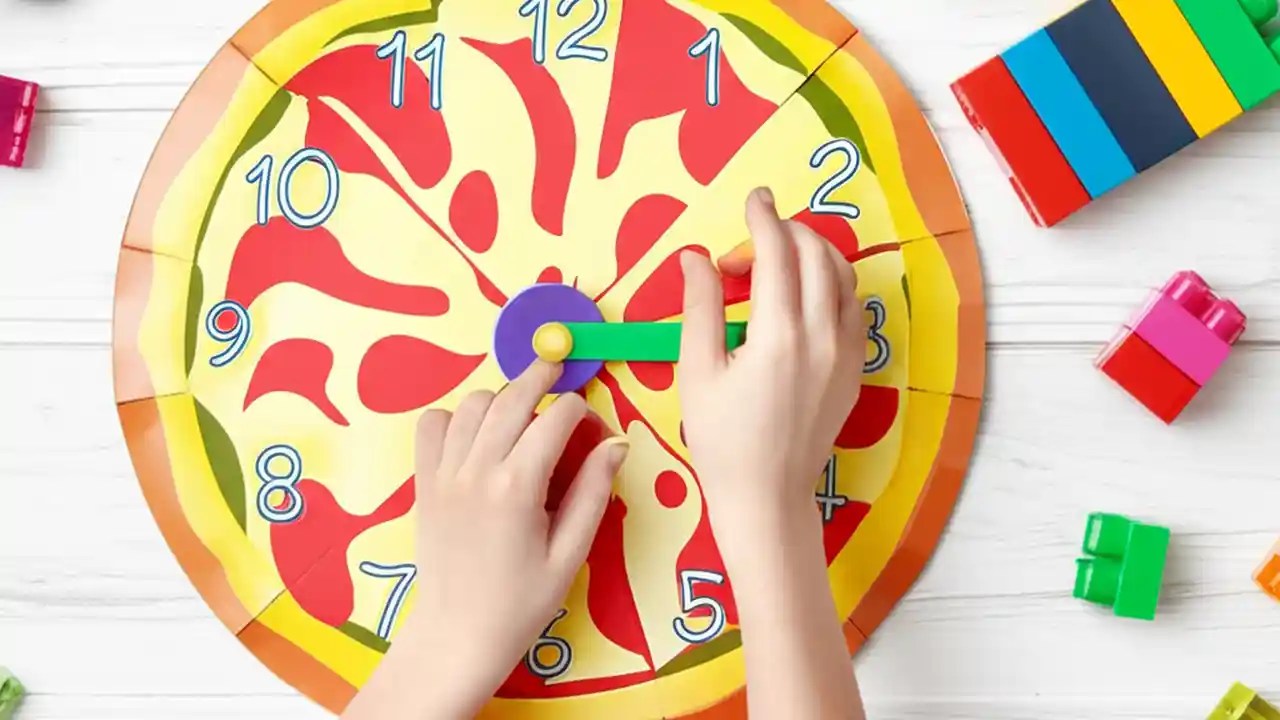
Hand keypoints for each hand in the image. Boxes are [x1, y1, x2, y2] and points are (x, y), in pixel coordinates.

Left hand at [343, 361, 629, 719]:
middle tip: (558, 370)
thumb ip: (592, 492)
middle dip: (540, 377)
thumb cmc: (521, 604)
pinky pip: (432, 425)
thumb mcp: (570, 554)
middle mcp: (476, 470)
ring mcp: (443, 474)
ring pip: (472, 404)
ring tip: (521, 411)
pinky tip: (474, 432)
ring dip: (500, 398)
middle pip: (511, 398)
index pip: (554, 420)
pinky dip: (454, 417)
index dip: (579, 409)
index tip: (590, 418)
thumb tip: (616, 443)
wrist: (457, 636)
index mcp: (517, 488)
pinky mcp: (424, 483)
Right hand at [677, 187, 864, 543]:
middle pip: (814, 254)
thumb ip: (700, 307)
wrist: (767, 496)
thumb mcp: (697, 371)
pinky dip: (830, 284)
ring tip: (776, 262)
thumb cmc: (722, 439)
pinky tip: (802, 297)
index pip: (776, 253)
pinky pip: (852, 306)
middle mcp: (822, 335)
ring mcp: (845, 352)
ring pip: (842, 276)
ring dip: (812, 254)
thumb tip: (696, 256)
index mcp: (778, 334)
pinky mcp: (855, 368)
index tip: (752, 199)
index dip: (762, 218)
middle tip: (746, 246)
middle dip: (784, 233)